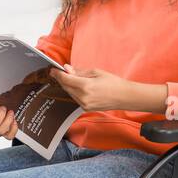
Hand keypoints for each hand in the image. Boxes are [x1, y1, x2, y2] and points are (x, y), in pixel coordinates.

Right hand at [0, 103, 17, 138]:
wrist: (14, 104)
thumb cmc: (5, 100)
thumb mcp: (0, 96)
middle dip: (0, 116)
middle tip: (4, 108)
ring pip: (0, 131)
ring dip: (7, 121)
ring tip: (10, 113)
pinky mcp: (7, 134)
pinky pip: (9, 136)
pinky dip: (12, 129)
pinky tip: (14, 122)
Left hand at [50, 65, 164, 112]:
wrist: (124, 97)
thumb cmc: (113, 83)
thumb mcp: (96, 72)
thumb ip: (79, 71)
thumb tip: (67, 69)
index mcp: (86, 86)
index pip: (66, 79)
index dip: (58, 74)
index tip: (52, 70)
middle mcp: (83, 97)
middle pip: (66, 87)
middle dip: (62, 79)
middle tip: (58, 72)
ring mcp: (84, 105)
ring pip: (70, 93)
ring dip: (68, 85)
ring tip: (69, 78)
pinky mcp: (86, 108)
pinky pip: (75, 98)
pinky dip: (74, 92)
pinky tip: (77, 86)